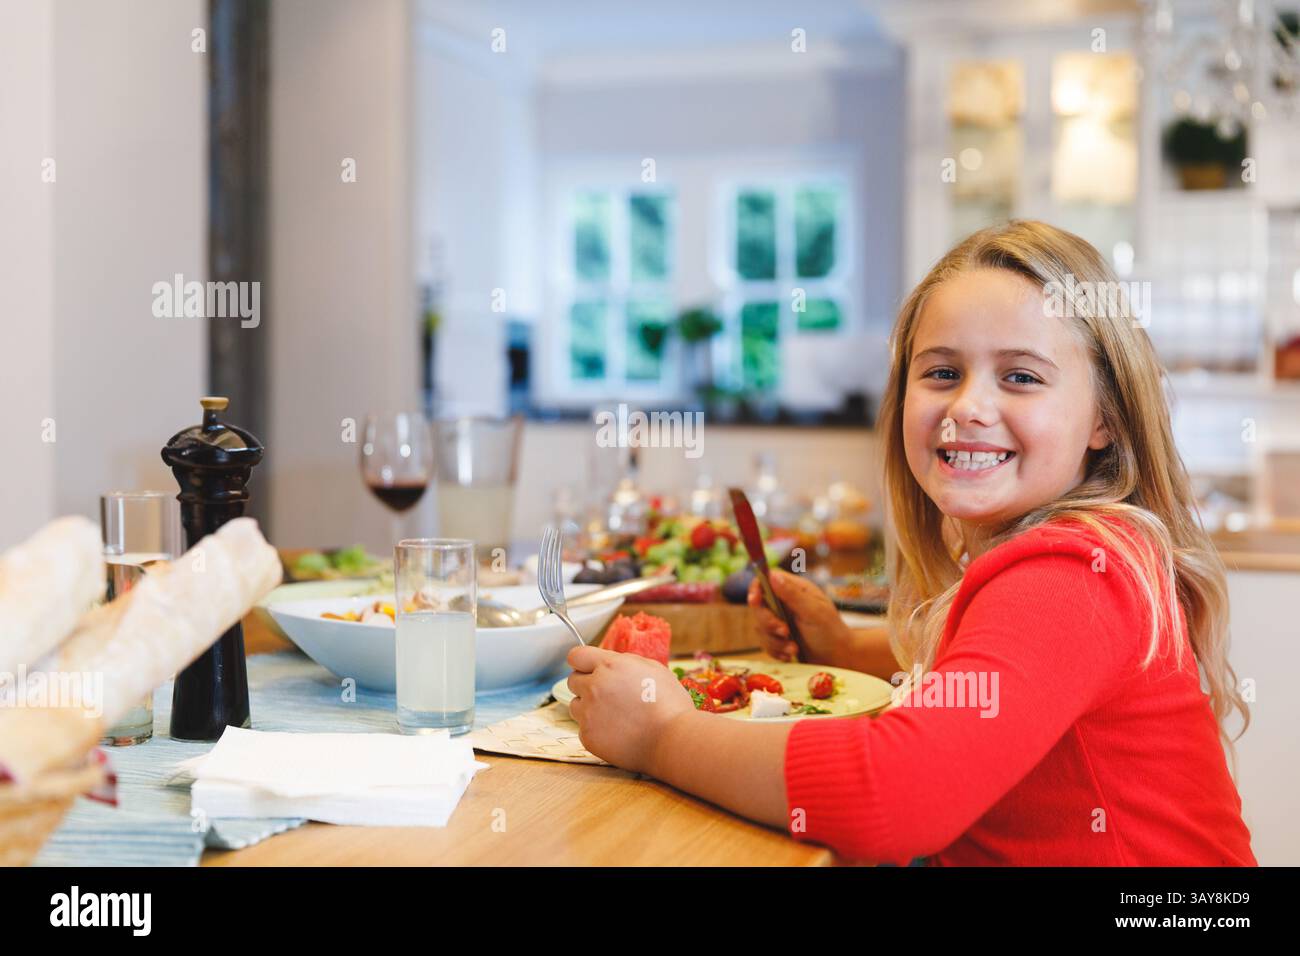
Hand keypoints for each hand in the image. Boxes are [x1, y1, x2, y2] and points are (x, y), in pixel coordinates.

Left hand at [565, 645, 696, 775]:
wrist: (672, 740)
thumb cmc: (669, 704)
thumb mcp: (653, 668)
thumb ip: (625, 662)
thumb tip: (610, 663)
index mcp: (610, 666)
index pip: (576, 656)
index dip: (583, 662)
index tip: (589, 669)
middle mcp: (594, 687)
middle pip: (573, 680)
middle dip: (587, 685)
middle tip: (607, 695)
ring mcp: (588, 713)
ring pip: (576, 705)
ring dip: (589, 708)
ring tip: (614, 716)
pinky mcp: (588, 736)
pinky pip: (583, 729)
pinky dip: (596, 730)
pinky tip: (617, 732)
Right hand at [748, 569, 851, 665]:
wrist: (840, 659)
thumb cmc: (832, 632)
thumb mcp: (814, 612)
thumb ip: (792, 594)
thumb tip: (773, 576)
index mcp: (794, 590)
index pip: (766, 580)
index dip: (756, 588)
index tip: (755, 601)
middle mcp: (785, 603)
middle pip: (758, 606)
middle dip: (768, 622)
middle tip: (785, 632)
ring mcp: (780, 621)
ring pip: (760, 627)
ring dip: (775, 641)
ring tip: (793, 648)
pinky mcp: (779, 638)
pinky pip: (765, 643)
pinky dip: (776, 651)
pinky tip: (790, 655)